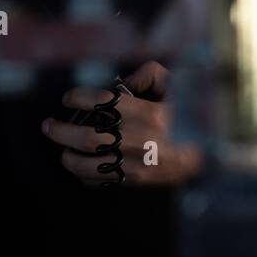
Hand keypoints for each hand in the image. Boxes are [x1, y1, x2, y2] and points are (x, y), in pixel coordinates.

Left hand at [41, 60, 202, 186]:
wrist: (208, 152)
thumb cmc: (188, 114)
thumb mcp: (175, 85)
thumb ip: (148, 75)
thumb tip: (123, 82)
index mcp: (147, 112)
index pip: (101, 102)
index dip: (78, 99)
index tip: (68, 98)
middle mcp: (139, 138)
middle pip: (88, 137)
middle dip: (62, 131)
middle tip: (49, 126)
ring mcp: (137, 163)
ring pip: (90, 163)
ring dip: (69, 157)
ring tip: (62, 150)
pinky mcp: (137, 180)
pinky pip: (103, 181)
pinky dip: (86, 176)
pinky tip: (80, 168)